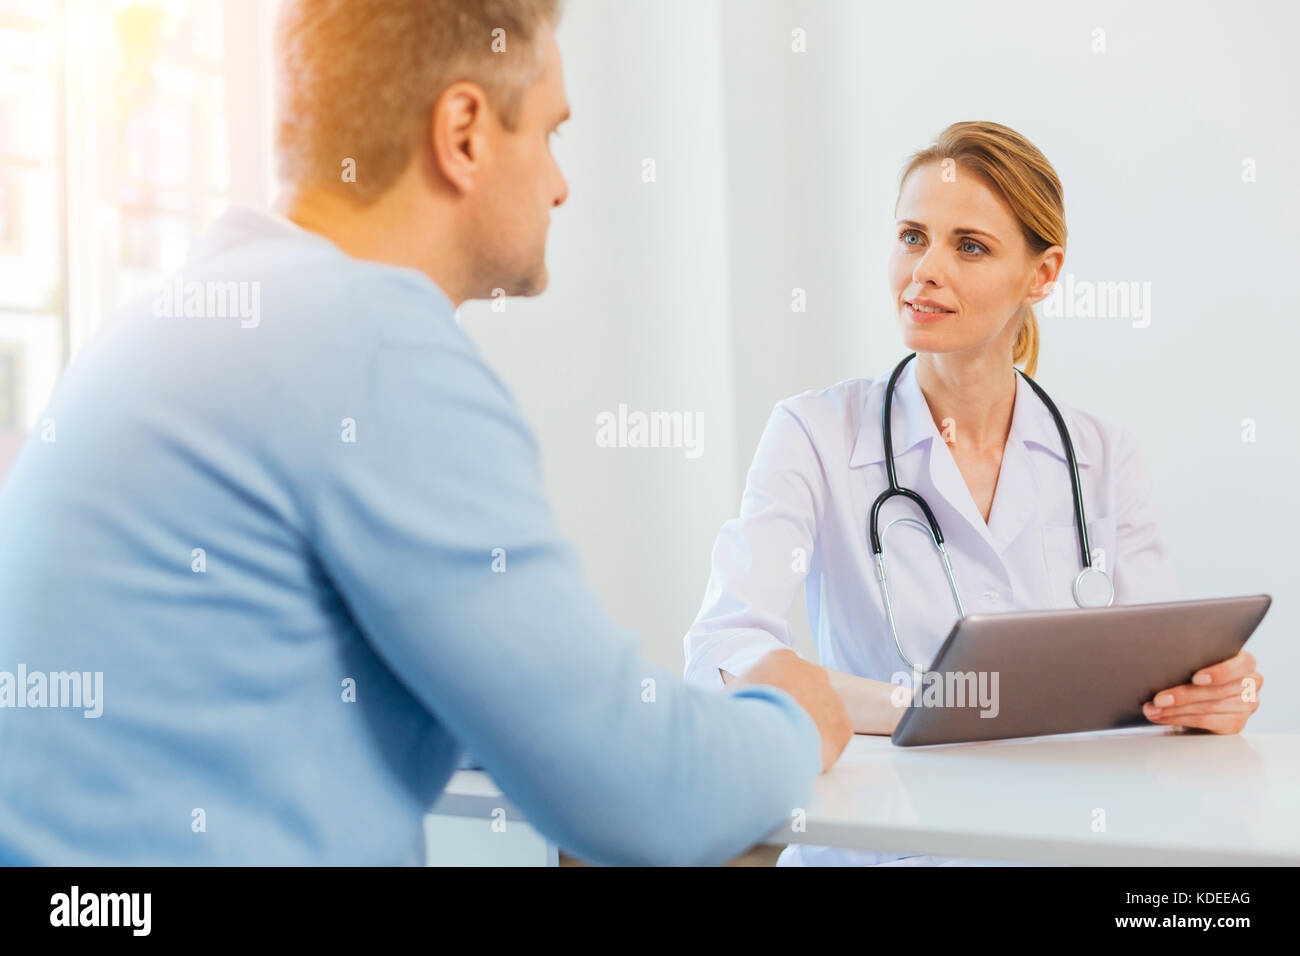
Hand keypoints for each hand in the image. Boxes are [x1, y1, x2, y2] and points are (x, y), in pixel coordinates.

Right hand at [729, 649, 852, 771]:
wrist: (764, 735)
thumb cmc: (740, 712)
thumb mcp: (729, 694)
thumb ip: (738, 696)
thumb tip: (727, 708)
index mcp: (782, 659)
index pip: (782, 674)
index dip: (771, 695)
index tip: (762, 713)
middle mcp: (812, 672)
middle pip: (804, 692)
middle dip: (794, 710)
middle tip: (775, 732)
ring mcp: (831, 698)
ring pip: (821, 716)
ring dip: (808, 731)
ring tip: (786, 750)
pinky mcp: (842, 727)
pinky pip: (832, 740)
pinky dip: (819, 751)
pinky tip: (800, 759)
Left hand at [1143, 650, 1261, 733]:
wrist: (1197, 693)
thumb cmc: (1195, 669)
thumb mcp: (1198, 659)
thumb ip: (1193, 657)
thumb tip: (1162, 660)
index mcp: (1245, 661)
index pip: (1243, 664)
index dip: (1220, 672)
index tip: (1196, 678)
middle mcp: (1251, 682)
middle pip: (1217, 691)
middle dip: (1183, 695)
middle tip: (1158, 699)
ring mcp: (1247, 705)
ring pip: (1208, 707)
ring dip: (1175, 710)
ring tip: (1153, 709)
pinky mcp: (1236, 723)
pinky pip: (1206, 722)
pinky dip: (1180, 719)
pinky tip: (1163, 716)